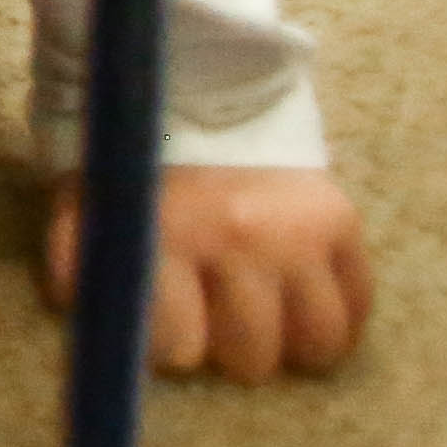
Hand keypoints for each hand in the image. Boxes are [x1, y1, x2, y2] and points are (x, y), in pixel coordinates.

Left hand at [44, 165, 372, 383]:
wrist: (197, 88)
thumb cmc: (131, 161)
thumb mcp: (89, 207)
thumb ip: (88, 271)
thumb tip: (102, 344)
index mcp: (167, 237)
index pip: (178, 347)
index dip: (169, 352)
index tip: (165, 337)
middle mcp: (240, 242)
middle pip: (251, 359)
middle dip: (230, 352)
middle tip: (218, 326)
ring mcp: (298, 236)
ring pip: (316, 343)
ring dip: (290, 345)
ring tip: (268, 327)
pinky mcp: (341, 222)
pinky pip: (358, 305)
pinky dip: (336, 321)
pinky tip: (305, 311)